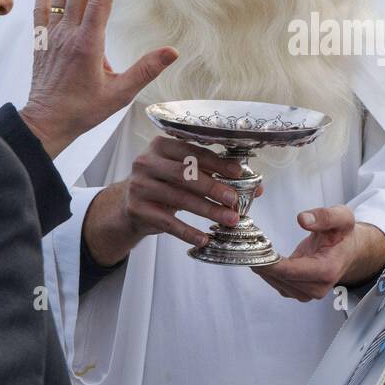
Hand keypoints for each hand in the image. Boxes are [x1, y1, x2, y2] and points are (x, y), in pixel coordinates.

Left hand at [20, 0, 177, 159]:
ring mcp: (52, 35)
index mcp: (88, 44)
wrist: (46, 121)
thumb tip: (172, 52)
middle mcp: (68, 34)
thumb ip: (146, 70)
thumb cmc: (83, 110)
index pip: (101, 1)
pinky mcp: (42, 40)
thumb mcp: (120, 94)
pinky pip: (41, 8)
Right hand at [82, 137, 259, 266]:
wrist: (128, 203)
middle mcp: (146, 162)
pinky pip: (168, 223)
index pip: (193, 152)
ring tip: (229, 219)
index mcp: (160, 145)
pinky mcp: (138, 209)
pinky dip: (188, 232)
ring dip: (208, 210)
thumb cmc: (164, 183)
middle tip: (234, 200)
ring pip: (180, 199)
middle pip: (185, 175)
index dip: (218, 163)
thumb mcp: (183, 173)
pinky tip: (204, 239)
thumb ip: (215, 175)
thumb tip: (256, 189)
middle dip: (214, 187)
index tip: (238, 173)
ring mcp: (139, 186)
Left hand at [253, 206, 384, 301]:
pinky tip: (262, 256)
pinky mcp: (298, 292)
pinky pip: (276, 282)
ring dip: (262, 266)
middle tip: (247, 243)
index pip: (291, 271)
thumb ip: (325, 216)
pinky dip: (267, 270)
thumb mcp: (342, 217)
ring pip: (275, 281)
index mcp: (327, 270)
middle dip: (262, 261)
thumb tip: (303, 219)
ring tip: (253, 247)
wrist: (349, 251)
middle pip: (280, 277)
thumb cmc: (344, 235)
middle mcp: (317, 288)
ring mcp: (307, 293)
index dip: (270, 262)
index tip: (255, 250)